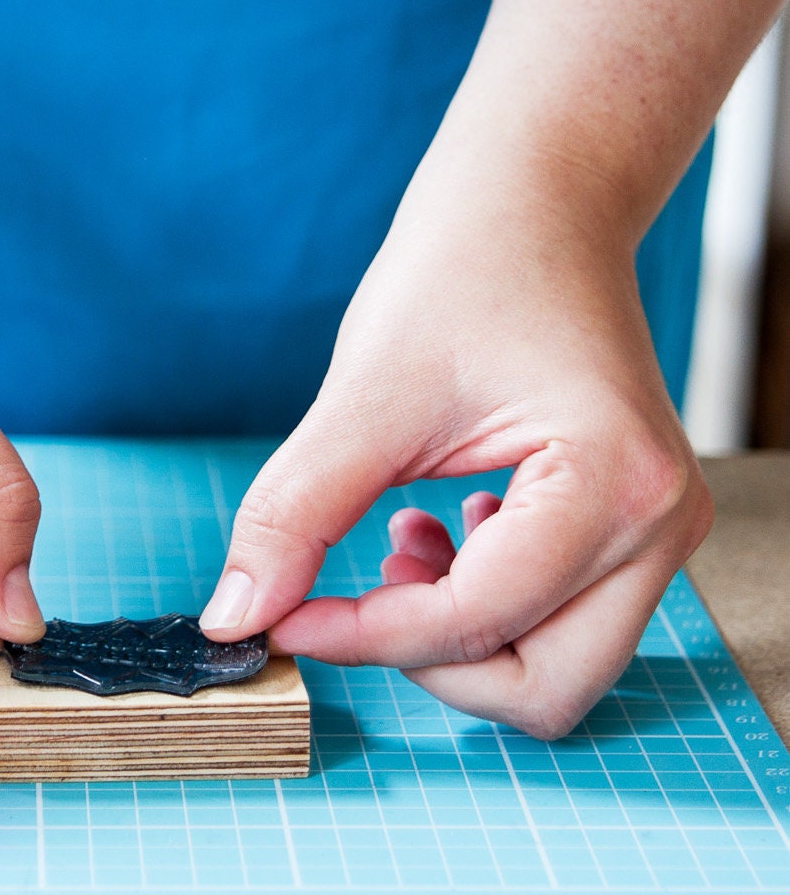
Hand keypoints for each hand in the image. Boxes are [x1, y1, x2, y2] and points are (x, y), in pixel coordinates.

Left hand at [199, 176, 712, 738]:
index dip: (362, 635)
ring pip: (549, 673)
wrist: (537, 205)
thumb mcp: (365, 394)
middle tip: (362, 583)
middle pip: (540, 689)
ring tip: (402, 539)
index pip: (475, 622)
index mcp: (613, 483)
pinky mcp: (625, 534)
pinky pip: (552, 629)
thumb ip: (295, 514)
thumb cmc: (464, 269)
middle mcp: (658, 526)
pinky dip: (478, 613)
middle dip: (428, 661)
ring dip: (454, 639)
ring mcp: (654, 535)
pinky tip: (438, 531)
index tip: (281, 620)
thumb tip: (236, 618)